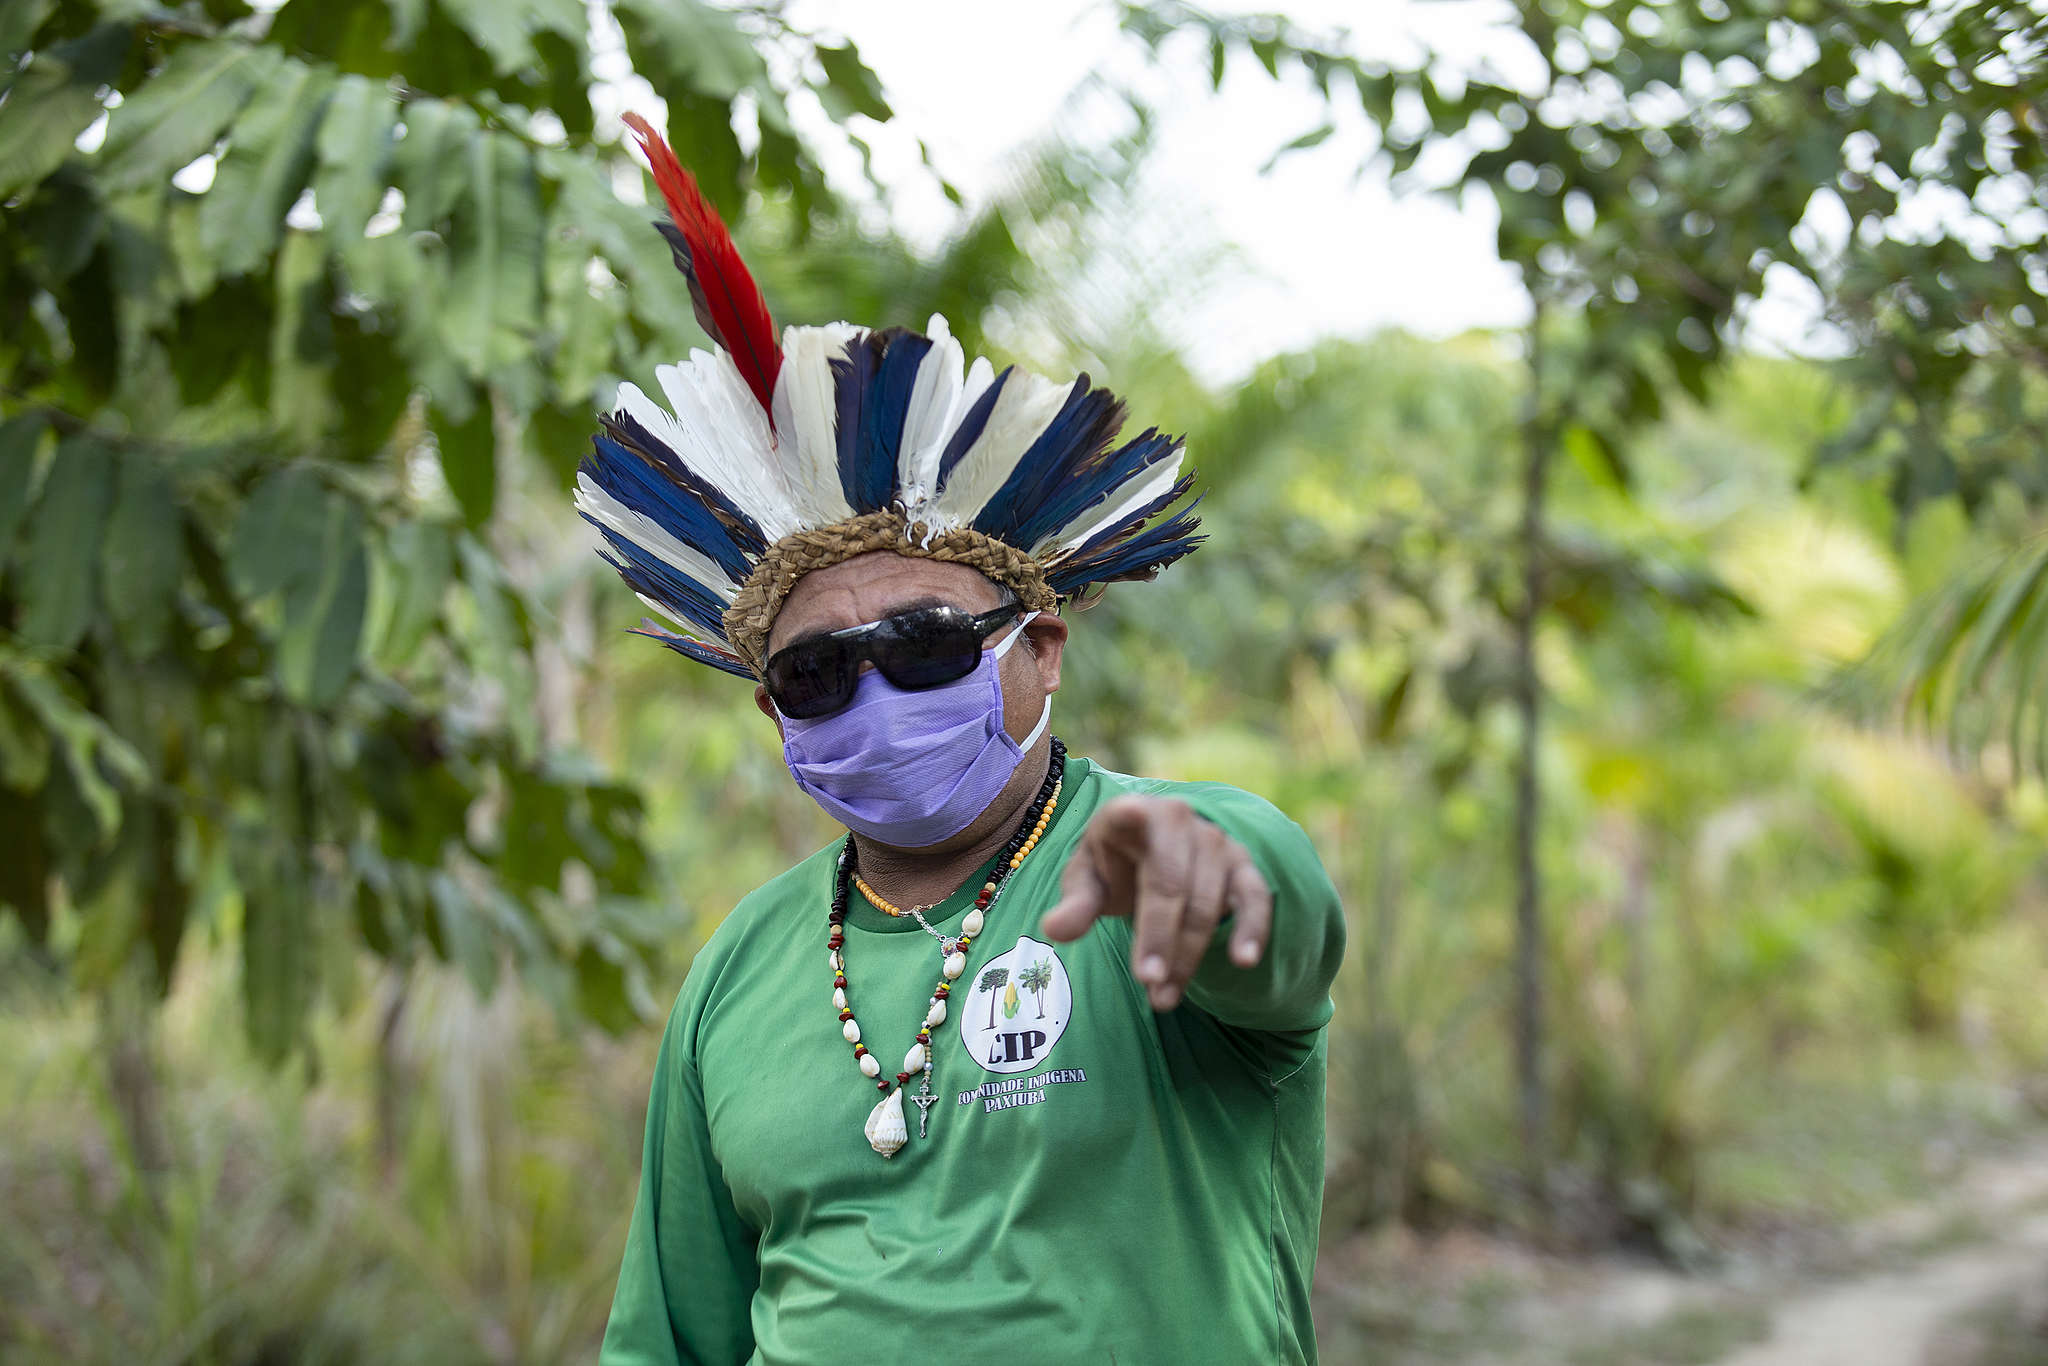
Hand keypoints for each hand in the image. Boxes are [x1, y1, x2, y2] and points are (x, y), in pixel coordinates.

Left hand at [1040, 796, 1271, 1011]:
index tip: (1130, 813)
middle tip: (1147, 983)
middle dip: (1160, 937)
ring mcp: (1214, 840)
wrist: (1157, 852)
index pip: (1128, 815)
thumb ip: (1075, 905)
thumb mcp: (1087, 882)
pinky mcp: (1242, 864)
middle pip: (1170, 883)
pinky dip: (1252, 928)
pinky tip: (1244, 961)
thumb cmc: (1115, 867)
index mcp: (1128, 814)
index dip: (1132, 816)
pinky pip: (1254, 897)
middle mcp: (1176, 819)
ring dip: (1188, 954)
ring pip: (1206, 901)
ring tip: (1164, 997)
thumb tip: (1053, 930)